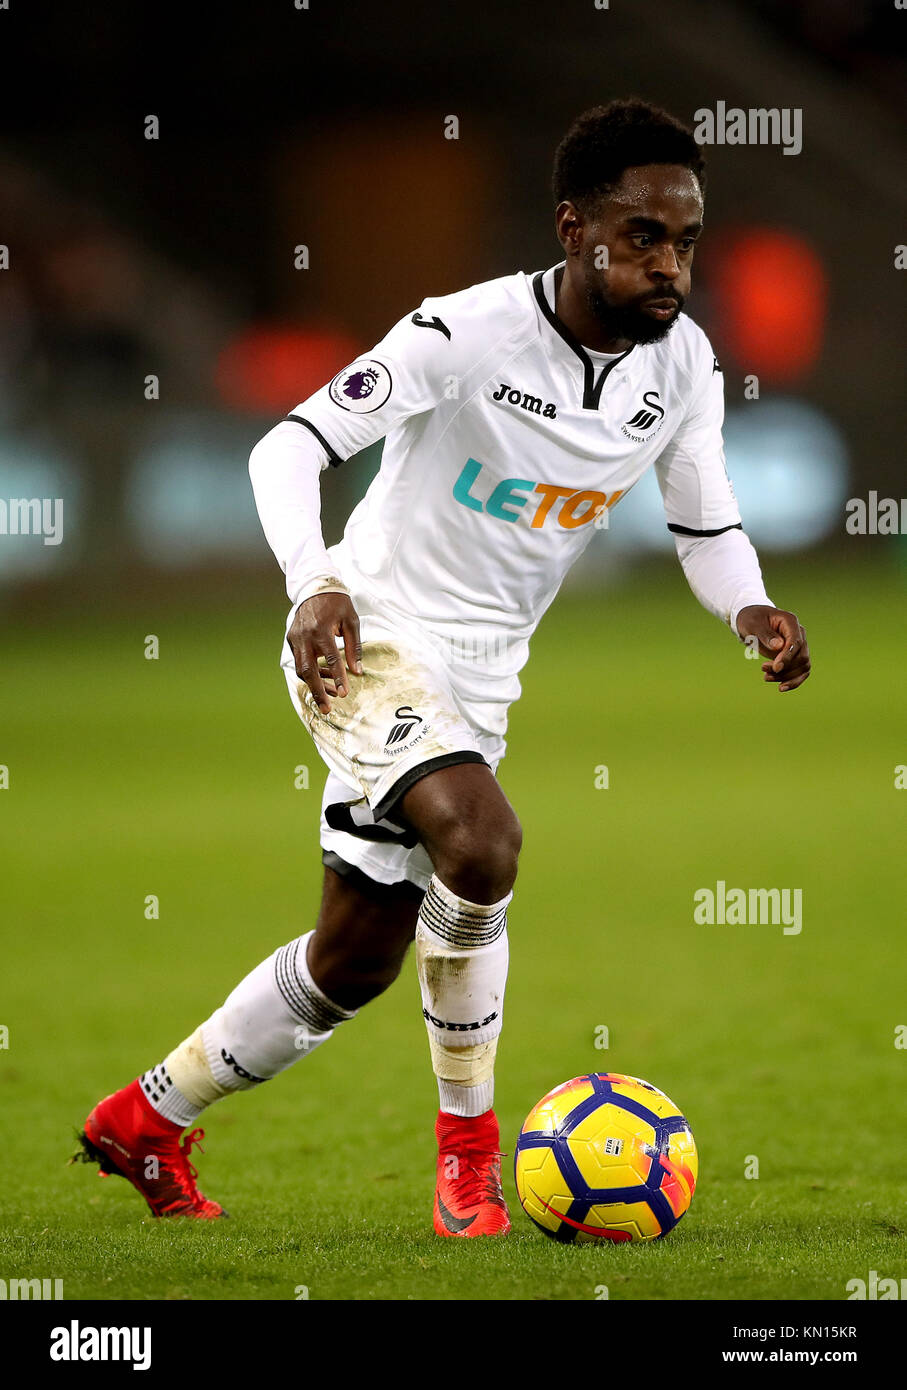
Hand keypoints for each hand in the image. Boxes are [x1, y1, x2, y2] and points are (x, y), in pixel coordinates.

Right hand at [287, 592, 361, 714]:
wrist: (314, 587)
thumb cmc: (337, 604)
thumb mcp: (351, 622)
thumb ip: (354, 647)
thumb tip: (357, 671)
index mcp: (321, 630)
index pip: (331, 660)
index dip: (338, 678)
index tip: (345, 693)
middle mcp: (305, 636)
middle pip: (309, 671)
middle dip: (318, 692)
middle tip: (327, 709)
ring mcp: (295, 638)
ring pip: (301, 669)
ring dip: (315, 684)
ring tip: (331, 694)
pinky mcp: (291, 639)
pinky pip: (300, 661)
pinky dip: (311, 671)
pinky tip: (324, 678)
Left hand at [736, 605, 810, 692]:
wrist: (750, 620)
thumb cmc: (751, 620)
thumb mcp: (753, 624)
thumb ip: (765, 634)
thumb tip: (779, 646)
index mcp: (790, 621)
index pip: (796, 642)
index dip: (787, 657)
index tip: (776, 668)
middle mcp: (798, 633)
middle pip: (801, 656)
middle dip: (784, 668)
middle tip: (763, 669)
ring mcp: (799, 645)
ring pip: (803, 666)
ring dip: (786, 676)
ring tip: (766, 677)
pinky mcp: (795, 656)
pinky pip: (801, 671)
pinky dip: (793, 681)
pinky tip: (781, 687)